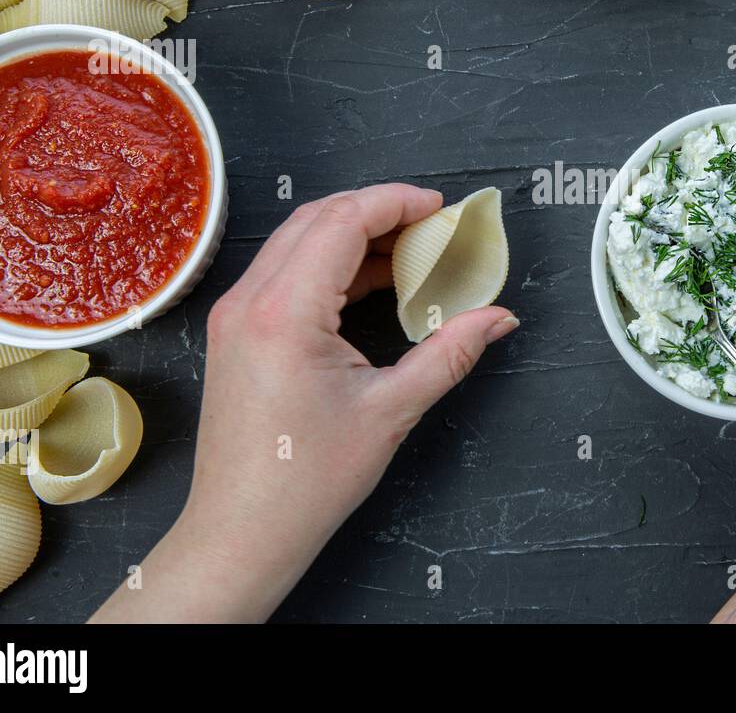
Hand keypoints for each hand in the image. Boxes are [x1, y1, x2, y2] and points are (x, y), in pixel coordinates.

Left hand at [92, 184, 516, 622]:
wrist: (241, 531)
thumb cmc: (307, 481)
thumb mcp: (391, 411)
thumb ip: (450, 354)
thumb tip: (500, 318)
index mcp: (285, 312)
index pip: (343, 221)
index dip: (396, 203)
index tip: (440, 208)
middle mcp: (250, 300)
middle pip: (316, 218)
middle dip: (377, 210)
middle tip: (431, 225)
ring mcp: (235, 315)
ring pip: (296, 241)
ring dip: (352, 234)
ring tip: (410, 251)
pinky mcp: (236, 332)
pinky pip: (284, 272)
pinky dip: (330, 264)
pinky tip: (372, 283)